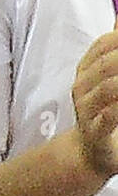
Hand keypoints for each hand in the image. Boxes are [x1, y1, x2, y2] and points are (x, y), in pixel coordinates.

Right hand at [73, 27, 117, 178]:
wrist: (91, 152)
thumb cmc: (106, 110)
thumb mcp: (111, 75)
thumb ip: (115, 48)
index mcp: (87, 69)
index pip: (105, 43)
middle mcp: (81, 88)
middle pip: (109, 63)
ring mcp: (85, 111)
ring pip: (110, 87)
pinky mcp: (94, 133)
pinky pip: (109, 116)